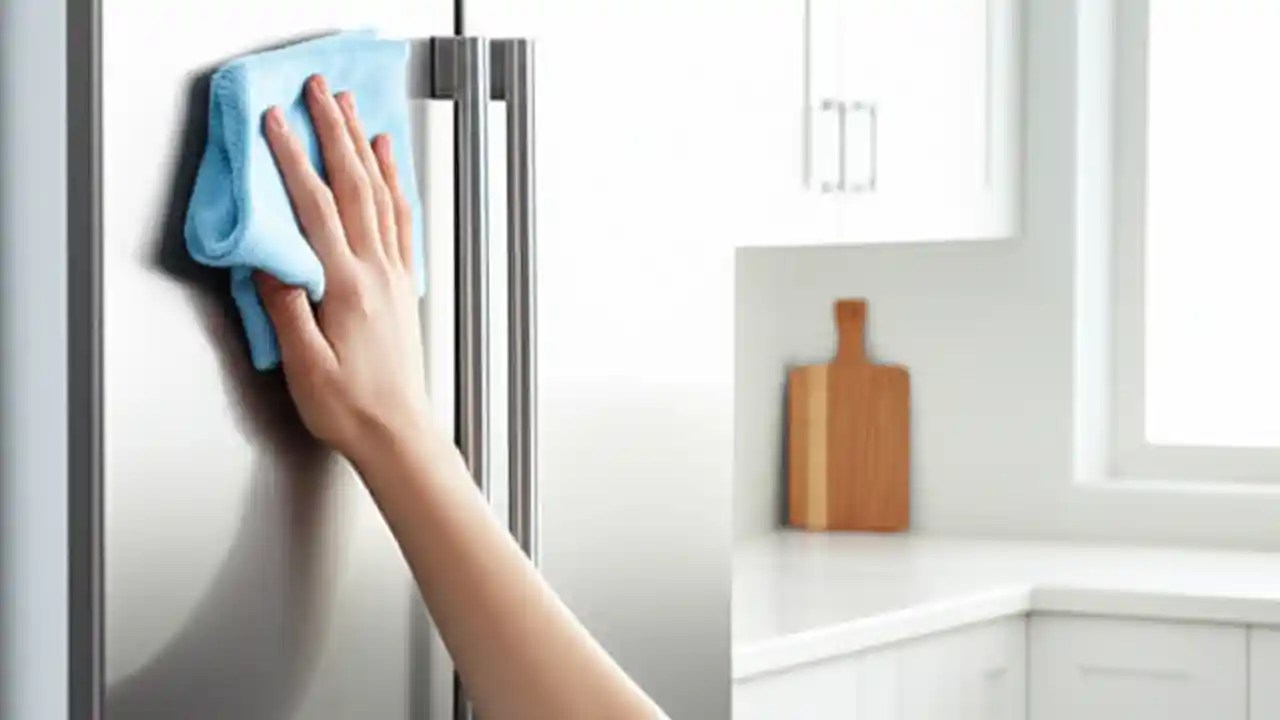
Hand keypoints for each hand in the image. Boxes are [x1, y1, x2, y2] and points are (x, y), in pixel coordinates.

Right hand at [255, 75, 429, 468]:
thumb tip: (268, 263)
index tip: (274, 122)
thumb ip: (286, 310)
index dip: (292, 160)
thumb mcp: (305, 365)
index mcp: (347, 288)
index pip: (315, 208)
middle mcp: (376, 273)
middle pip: (354, 186)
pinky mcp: (401, 284)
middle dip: (334, 133)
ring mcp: (394, 275)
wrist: (399, 433)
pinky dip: (393, 184)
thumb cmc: (350, 408)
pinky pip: (400, 220)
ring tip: (353, 110)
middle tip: (319, 92)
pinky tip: (387, 165)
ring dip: (365, 148)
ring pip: (381, 195)